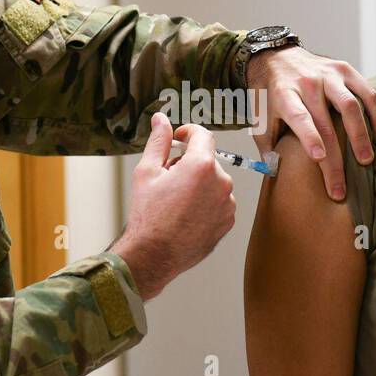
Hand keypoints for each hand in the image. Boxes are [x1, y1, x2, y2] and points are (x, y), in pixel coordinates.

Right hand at [110, 113, 235, 300]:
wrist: (155, 255)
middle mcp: (221, 182)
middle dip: (188, 163)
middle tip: (166, 179)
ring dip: (198, 184)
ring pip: (213, 182)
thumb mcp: (147, 171)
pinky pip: (218, 202)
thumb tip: (161, 120)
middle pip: (206, 160)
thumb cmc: (148, 215)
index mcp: (201, 165)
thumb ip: (159, 141)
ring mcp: (227, 204)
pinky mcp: (227, 221)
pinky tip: (185, 214)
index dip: (188, 132)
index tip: (179, 138)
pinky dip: (205, 203)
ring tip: (175, 201)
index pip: (203, 135)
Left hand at [245, 47, 375, 201]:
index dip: (310, 137)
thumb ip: (266, 146)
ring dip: (360, 136)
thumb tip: (275, 174)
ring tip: (366, 160)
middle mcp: (308, 84)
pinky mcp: (345, 70)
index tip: (320, 157)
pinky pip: (366, 93)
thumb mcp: (259, 118)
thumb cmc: (269, 95)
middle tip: (340, 188)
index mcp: (284, 95)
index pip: (299, 117)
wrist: (276, 57)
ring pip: (351, 106)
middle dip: (335, 159)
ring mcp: (329, 75)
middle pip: (326, 123)